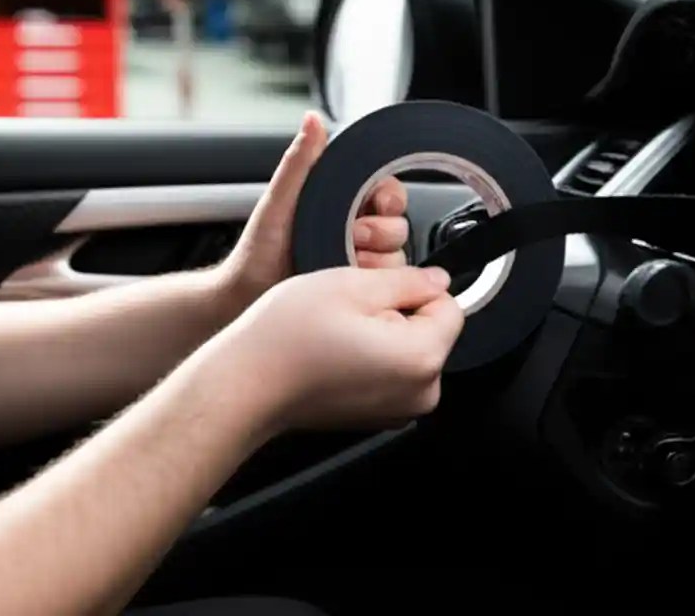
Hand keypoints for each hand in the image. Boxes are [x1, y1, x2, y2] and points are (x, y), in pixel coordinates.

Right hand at [207, 266, 462, 431]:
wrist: (245, 386)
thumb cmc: (284, 340)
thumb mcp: (351, 284)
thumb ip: (408, 278)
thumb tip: (436, 279)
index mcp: (422, 359)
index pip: (449, 305)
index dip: (412, 289)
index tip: (374, 294)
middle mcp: (419, 393)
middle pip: (430, 330)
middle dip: (397, 314)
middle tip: (348, 314)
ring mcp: (398, 410)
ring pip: (408, 349)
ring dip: (380, 335)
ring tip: (336, 335)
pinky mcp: (377, 416)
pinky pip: (388, 372)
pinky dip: (368, 358)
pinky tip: (332, 354)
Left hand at [217, 111, 408, 312]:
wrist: (247, 294)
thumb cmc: (258, 248)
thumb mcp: (279, 201)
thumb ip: (299, 162)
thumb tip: (312, 119)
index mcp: (342, 201)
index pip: (388, 191)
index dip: (390, 197)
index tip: (379, 203)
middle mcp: (356, 228)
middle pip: (398, 224)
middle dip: (379, 231)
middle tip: (352, 235)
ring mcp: (360, 260)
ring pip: (397, 256)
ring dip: (375, 258)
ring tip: (343, 258)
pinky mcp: (359, 288)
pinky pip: (387, 283)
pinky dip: (373, 280)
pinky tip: (349, 276)